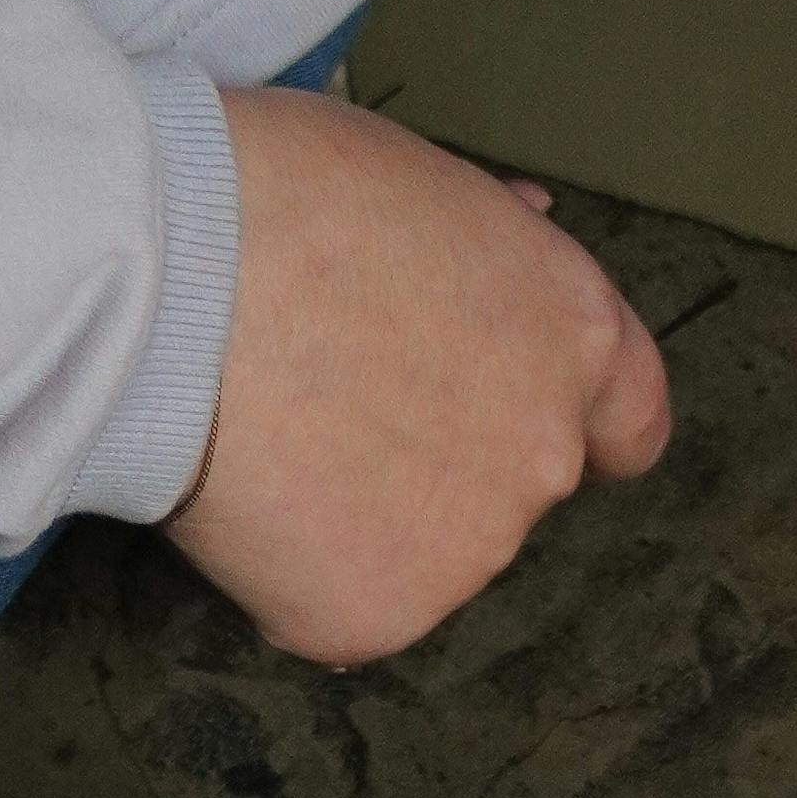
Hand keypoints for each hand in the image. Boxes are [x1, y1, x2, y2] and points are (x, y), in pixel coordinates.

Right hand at [171, 89, 668, 669]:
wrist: (167, 279)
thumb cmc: (281, 193)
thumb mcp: (420, 180)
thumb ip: (487, 245)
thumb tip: (522, 237)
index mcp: (572, 336)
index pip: (630, 423)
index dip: (572, 422)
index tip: (512, 417)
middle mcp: (543, 458)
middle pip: (507, 488)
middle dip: (438, 459)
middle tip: (332, 401)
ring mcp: (464, 552)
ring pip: (421, 553)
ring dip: (361, 516)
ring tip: (269, 440)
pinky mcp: (374, 617)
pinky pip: (337, 606)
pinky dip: (292, 572)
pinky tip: (241, 500)